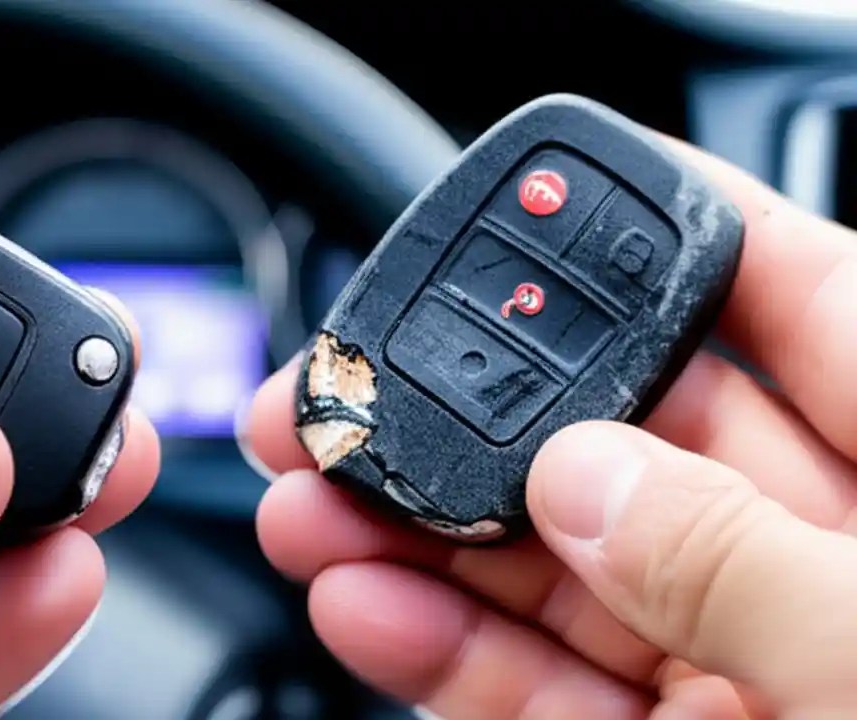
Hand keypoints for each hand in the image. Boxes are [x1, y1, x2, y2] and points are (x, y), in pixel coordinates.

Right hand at [244, 134, 856, 717]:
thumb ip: (738, 557)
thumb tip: (585, 479)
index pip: (802, 304)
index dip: (675, 241)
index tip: (545, 213)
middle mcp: (822, 562)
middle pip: (629, 437)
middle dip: (474, 406)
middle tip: (354, 388)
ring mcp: (740, 659)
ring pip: (554, 568)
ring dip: (418, 531)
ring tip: (309, 498)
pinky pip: (541, 688)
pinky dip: (442, 650)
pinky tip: (360, 603)